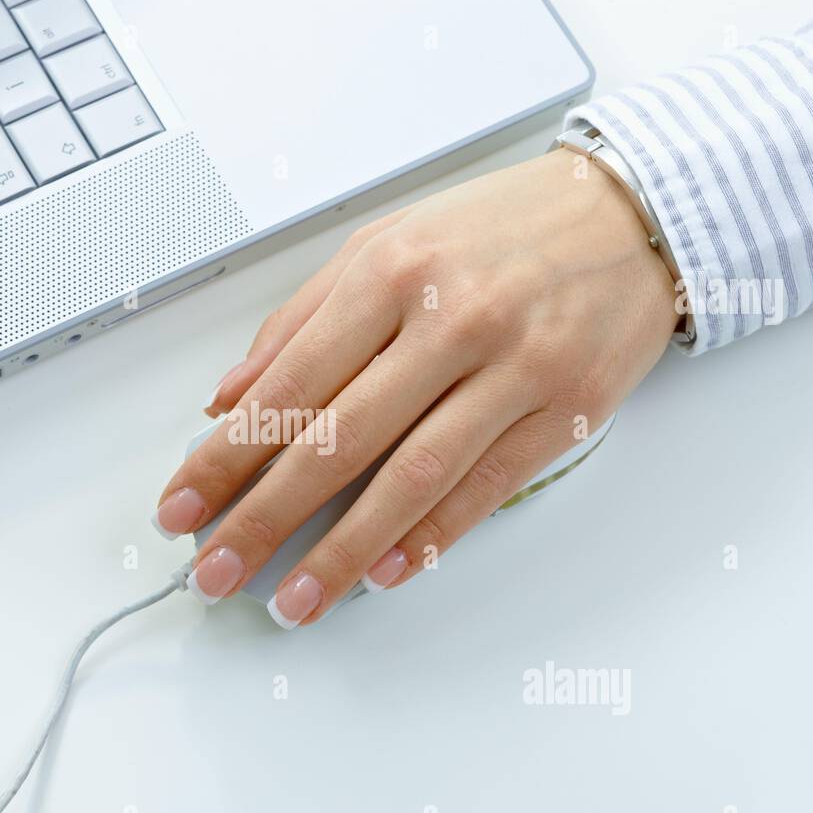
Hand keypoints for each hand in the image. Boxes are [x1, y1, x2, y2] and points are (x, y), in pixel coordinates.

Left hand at [155, 148, 678, 626]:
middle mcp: (449, 319)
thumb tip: (228, 397)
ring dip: (342, 551)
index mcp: (389, 272)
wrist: (630, 212)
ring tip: (295, 600)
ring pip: (411, 477)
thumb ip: (301, 320)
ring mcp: (514, 367)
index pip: (287, 385)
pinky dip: (430, 537)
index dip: (225, 457)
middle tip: (215, 571)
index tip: (182, 506)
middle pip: (336, 440)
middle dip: (263, 518)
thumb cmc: (499, 230)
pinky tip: (383, 572)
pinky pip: (485, 488)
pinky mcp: (566, 408)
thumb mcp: (386, 244)